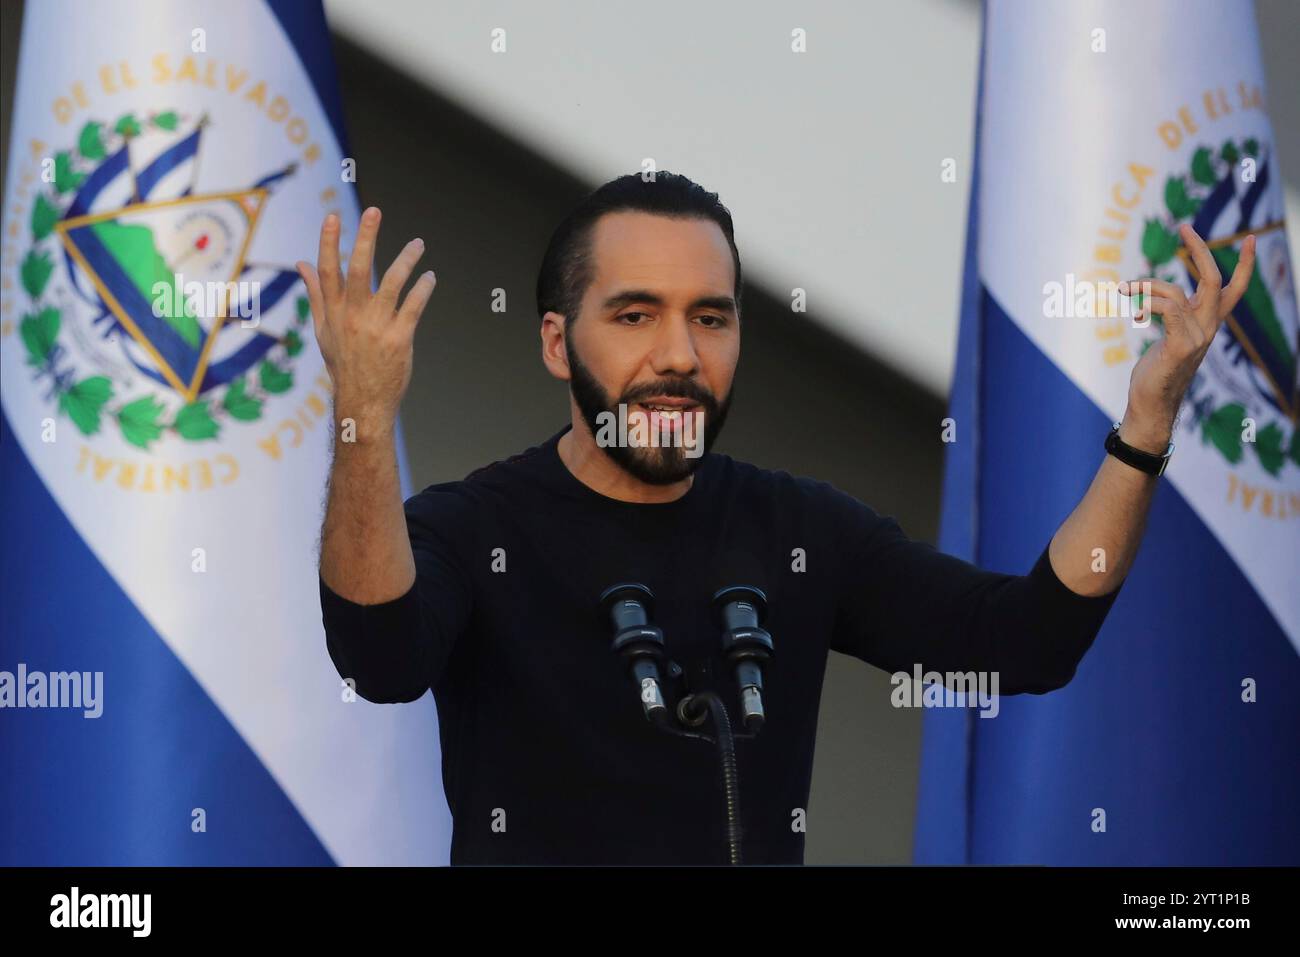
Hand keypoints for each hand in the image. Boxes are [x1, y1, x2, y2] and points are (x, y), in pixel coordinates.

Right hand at [296, 206, 435, 435]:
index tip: (332, 217)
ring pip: (393, 283)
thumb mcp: (324, 329)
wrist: (362, 401)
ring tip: (418, 244)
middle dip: (365, 238)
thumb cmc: (343, 363)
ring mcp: (376, 326)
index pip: (327, 271)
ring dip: (407, 259)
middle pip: (358, 269)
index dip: (328, 243)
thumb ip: (316, 293)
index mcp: (333, 312)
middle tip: (374, 211)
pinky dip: (423, 288)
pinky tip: (430, 277)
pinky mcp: (399, 338)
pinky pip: (414, 305)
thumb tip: (301, 263)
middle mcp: (353, 316)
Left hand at [1117, 223, 1255, 451]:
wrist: (1150, 405)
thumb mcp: (1166, 339)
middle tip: (1184, 226)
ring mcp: (1197, 337)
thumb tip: (1155, 300)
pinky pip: (1167, 310)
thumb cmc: (1154, 374)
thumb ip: (1171, 318)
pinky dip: (1147, 302)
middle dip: (1200, 251)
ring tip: (1124, 289)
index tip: (1251, 238)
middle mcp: (1207, 328)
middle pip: (1216, 280)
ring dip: (1147, 285)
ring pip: (1178, 293)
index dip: (1246, 264)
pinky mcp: (1181, 346)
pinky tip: (1133, 309)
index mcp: (1207, 323)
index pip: (1235, 289)